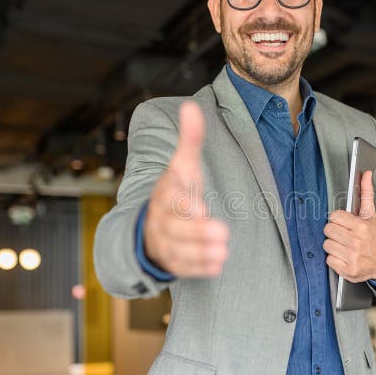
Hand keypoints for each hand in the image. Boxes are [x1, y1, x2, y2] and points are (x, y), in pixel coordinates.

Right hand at [143, 102, 229, 276]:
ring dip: (200, 252)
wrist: (151, 225)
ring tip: (223, 251)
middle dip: (197, 231)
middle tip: (223, 233)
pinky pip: (182, 268)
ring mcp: (165, 241)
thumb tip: (191, 106)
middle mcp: (162, 218)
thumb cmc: (176, 191)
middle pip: (175, 227)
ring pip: (178, 249)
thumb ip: (190, 139)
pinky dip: (198, 268)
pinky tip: (217, 266)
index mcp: (166, 193)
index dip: (183, 203)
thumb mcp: (183, 166)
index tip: (199, 207)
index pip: (171, 198)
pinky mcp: (172, 260)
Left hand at [323, 170, 375, 281]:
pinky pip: (328, 260)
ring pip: (326, 245)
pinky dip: (334, 259)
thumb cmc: (373, 237)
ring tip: (344, 246)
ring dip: (333, 245)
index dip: (338, 219)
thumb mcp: (371, 215)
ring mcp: (351, 257)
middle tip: (344, 235)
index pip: (334, 217)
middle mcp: (356, 242)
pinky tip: (344, 256)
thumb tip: (364, 173)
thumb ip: (366, 193)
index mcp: (361, 227)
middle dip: (334, 232)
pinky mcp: (347, 270)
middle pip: (328, 230)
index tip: (345, 223)